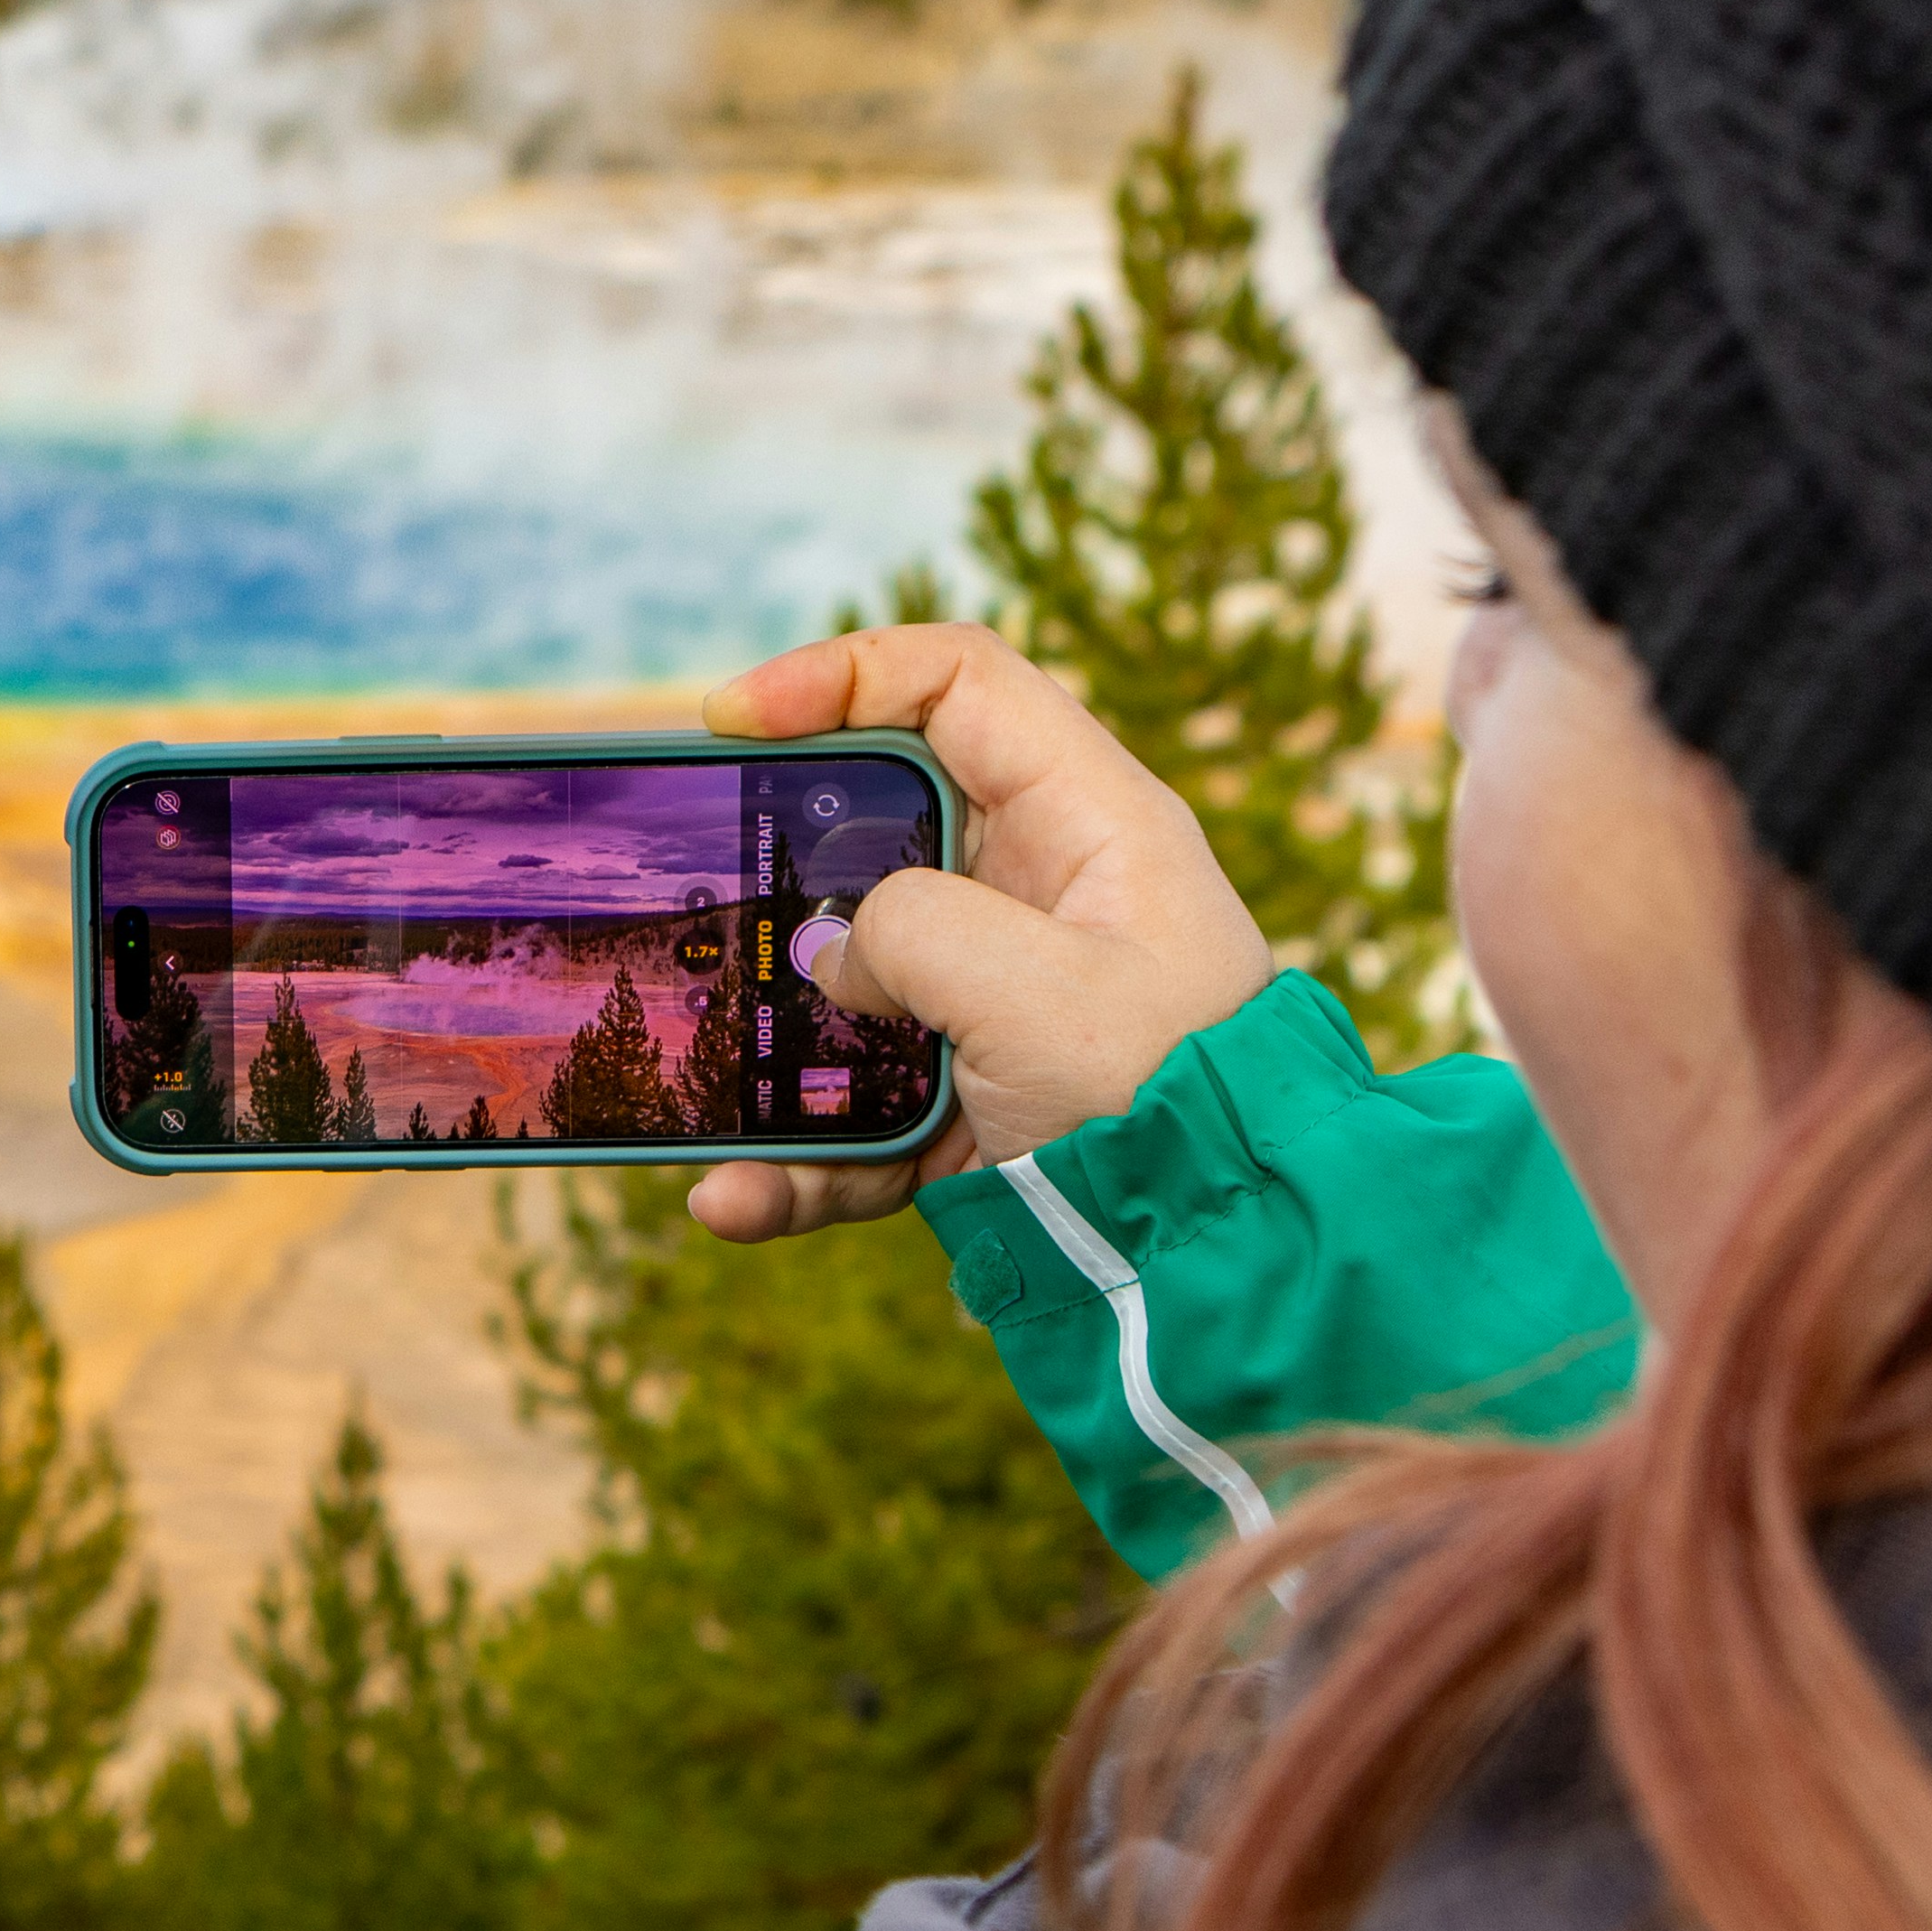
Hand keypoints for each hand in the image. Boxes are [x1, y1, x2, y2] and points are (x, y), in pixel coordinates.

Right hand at [685, 621, 1272, 1244]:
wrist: (1235, 1256)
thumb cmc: (1168, 1099)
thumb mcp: (1033, 992)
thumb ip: (907, 932)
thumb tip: (828, 959)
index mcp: (1087, 821)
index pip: (956, 681)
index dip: (839, 674)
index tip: (732, 719)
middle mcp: (1041, 895)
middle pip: (876, 826)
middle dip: (775, 860)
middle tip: (697, 886)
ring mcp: (1001, 999)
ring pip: (850, 980)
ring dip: (769, 1035)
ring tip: (700, 1080)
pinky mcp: (974, 1096)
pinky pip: (858, 1105)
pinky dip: (796, 1154)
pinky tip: (736, 1198)